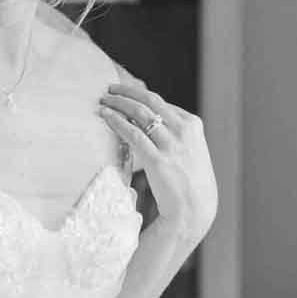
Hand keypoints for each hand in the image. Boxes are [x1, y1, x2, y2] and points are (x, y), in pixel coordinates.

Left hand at [99, 79, 217, 246]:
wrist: (193, 209)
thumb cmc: (188, 182)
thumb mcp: (189, 151)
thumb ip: (173, 135)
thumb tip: (147, 123)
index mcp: (193, 124)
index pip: (161, 102)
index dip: (139, 94)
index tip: (123, 92)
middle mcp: (184, 130)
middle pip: (150, 101)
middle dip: (127, 92)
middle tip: (109, 88)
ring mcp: (171, 145)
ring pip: (140, 113)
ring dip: (118, 103)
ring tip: (103, 100)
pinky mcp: (157, 160)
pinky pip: (132, 133)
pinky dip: (116, 121)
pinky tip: (104, 116)